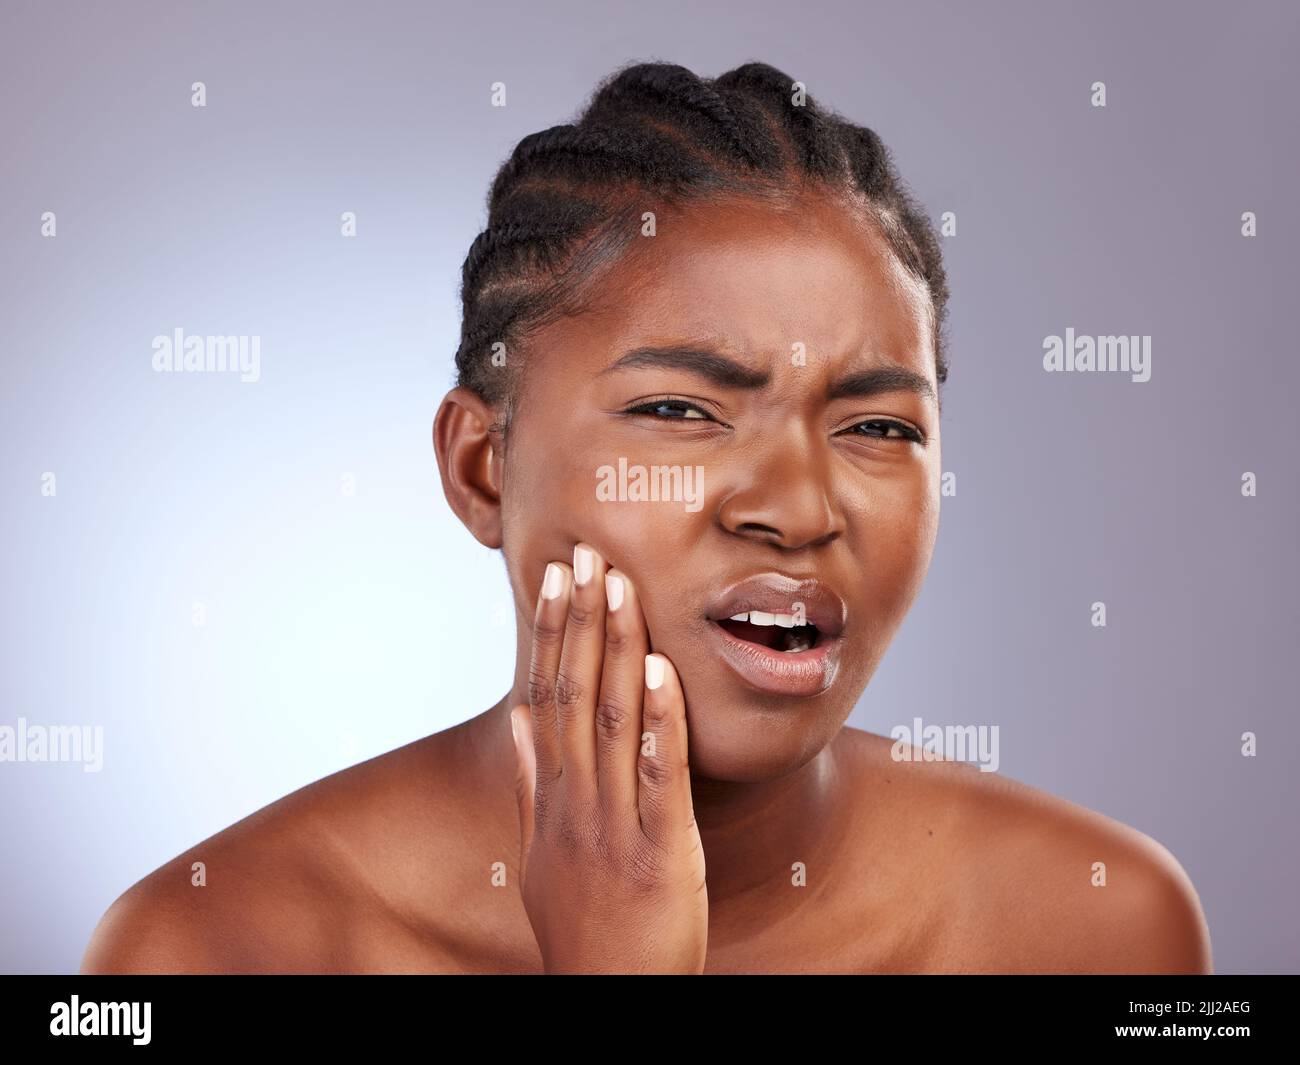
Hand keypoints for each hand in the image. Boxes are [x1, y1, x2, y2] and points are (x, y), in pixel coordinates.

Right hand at [509, 542, 707, 973]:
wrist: (608, 1000)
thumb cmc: (584, 925)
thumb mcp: (542, 854)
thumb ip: (532, 783)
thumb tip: (520, 718)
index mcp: (552, 798)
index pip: (547, 696)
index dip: (550, 634)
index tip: (555, 577)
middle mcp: (576, 803)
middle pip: (574, 695)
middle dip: (581, 621)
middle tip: (586, 554)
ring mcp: (614, 826)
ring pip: (612, 722)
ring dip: (616, 649)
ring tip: (620, 586)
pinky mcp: (661, 853)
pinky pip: (660, 777)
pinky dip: (660, 721)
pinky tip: (662, 671)